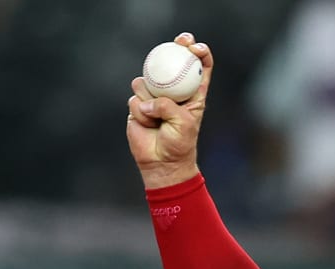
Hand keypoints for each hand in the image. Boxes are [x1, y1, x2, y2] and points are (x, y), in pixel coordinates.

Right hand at [127, 32, 213, 188]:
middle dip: (177, 46)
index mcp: (193, 93)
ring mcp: (154, 95)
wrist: (161, 161)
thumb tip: (147, 102)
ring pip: (147, 82)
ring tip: (157, 118)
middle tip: (180, 42)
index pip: (200, 67)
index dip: (200, 53)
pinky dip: (140, 111)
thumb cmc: (179, 144)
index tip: (195, 47)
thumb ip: (168, 107)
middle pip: (173, 61)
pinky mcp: (138, 104)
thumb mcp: (183, 124)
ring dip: (151, 98)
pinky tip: (147, 122)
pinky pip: (135, 99)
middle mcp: (174, 90)